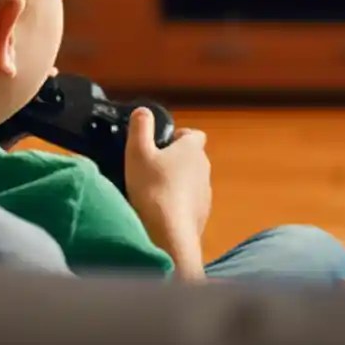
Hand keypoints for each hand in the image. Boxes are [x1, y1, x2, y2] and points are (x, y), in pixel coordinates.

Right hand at [125, 108, 211, 279]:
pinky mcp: (203, 215)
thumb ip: (140, 128)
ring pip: (192, 181)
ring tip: (154, 192)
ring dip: (178, 184)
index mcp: (192, 149)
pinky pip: (191, 203)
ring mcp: (206, 193)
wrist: (169, 234)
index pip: (195, 134)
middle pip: (193, 158)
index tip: (163, 144)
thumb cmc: (152, 187)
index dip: (180, 137)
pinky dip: (180, 204)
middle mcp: (204, 168)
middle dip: (176, 161)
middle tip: (152, 168)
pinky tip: (161, 213)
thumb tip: (143, 111)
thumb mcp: (137, 153)